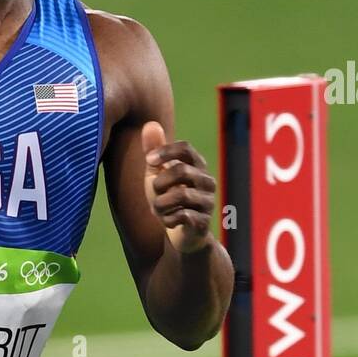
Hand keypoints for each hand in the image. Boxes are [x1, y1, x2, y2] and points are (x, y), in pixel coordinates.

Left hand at [142, 122, 216, 254]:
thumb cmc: (169, 197)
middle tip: (154, 193)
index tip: (149, 161)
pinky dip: (168, 219)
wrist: (182, 233)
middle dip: (159, 183)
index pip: (186, 148)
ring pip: (181, 195)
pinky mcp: (204, 222)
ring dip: (160, 204)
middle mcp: (207, 181)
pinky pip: (183, 216)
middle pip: (181, 170)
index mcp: (196, 166)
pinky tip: (168, 221)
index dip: (165, 151)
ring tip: (158, 209)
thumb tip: (150, 123)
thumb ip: (154, 150)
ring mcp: (208, 201)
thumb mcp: (157, 173)